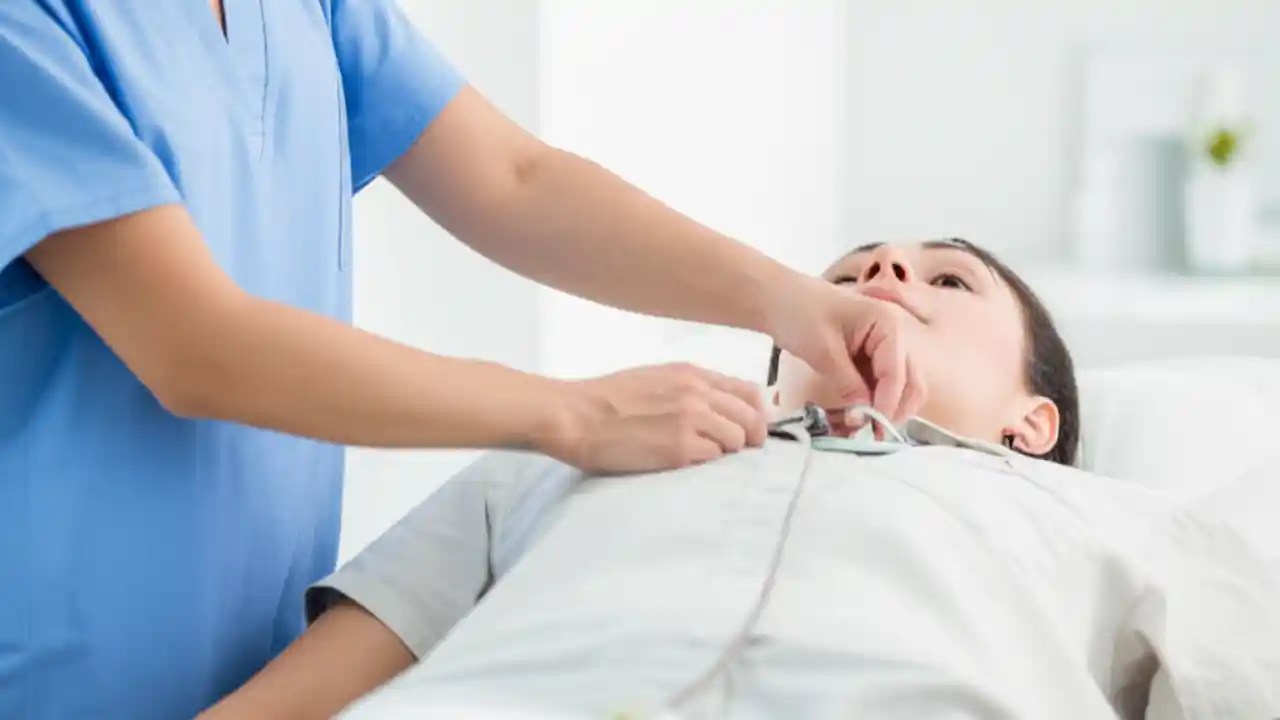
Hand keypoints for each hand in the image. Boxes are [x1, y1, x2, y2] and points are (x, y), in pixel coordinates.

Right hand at [546, 363, 767, 473]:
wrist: (575, 415)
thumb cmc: (606, 399)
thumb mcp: (654, 378)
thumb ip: (689, 388)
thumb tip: (719, 407)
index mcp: (691, 374)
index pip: (749, 391)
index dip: (757, 414)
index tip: (752, 429)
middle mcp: (697, 393)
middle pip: (751, 417)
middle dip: (753, 437)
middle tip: (742, 451)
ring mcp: (691, 420)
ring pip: (737, 440)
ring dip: (727, 452)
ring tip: (706, 457)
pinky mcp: (680, 448)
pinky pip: (714, 459)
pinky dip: (706, 464)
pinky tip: (687, 464)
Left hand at [766, 275, 926, 424]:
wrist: (776, 297)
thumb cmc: (798, 312)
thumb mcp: (823, 350)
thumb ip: (848, 384)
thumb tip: (864, 418)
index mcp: (888, 324)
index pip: (898, 374)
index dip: (887, 405)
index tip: (873, 430)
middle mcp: (893, 335)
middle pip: (910, 382)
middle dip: (894, 411)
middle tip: (873, 435)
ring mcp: (883, 347)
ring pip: (898, 387)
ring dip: (884, 410)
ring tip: (861, 431)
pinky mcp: (868, 357)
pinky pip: (878, 385)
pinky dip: (870, 403)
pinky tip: (853, 418)